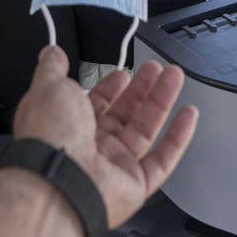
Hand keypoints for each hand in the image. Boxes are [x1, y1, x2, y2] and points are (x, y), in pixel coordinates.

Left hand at [13, 47, 198, 228]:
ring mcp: (113, 166)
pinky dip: (178, 138)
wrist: (57, 180)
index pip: (95, 103)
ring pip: (145, 129)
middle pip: (124, 114)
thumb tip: (51, 52)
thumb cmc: (48, 135)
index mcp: (67, 125)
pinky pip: (162, 160)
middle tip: (157, 69)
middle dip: (142, 89)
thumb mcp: (47, 86)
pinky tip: (188, 115)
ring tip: (175, 76)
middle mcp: (90, 147)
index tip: (124, 73)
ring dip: (162, 101)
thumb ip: (52, 67)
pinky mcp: (134, 184)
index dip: (111, 87)